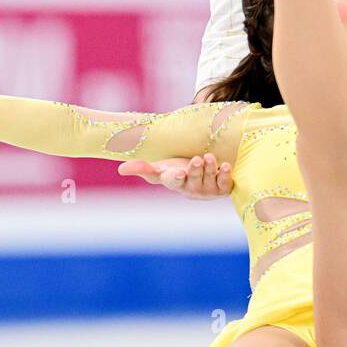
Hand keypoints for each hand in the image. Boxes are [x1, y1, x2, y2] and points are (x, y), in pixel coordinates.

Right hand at [117, 153, 233, 198]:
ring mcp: (207, 190)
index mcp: (174, 182)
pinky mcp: (222, 188)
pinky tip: (225, 165)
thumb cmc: (177, 169)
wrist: (202, 172)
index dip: (175, 177)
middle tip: (198, 159)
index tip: (177, 173)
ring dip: (210, 169)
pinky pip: (224, 183)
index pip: (172, 181)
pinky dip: (225, 175)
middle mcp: (191, 188)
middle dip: (196, 170)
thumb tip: (121, 169)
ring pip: (210, 180)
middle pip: (194, 180)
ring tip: (210, 157)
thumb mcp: (160, 167)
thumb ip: (142, 168)